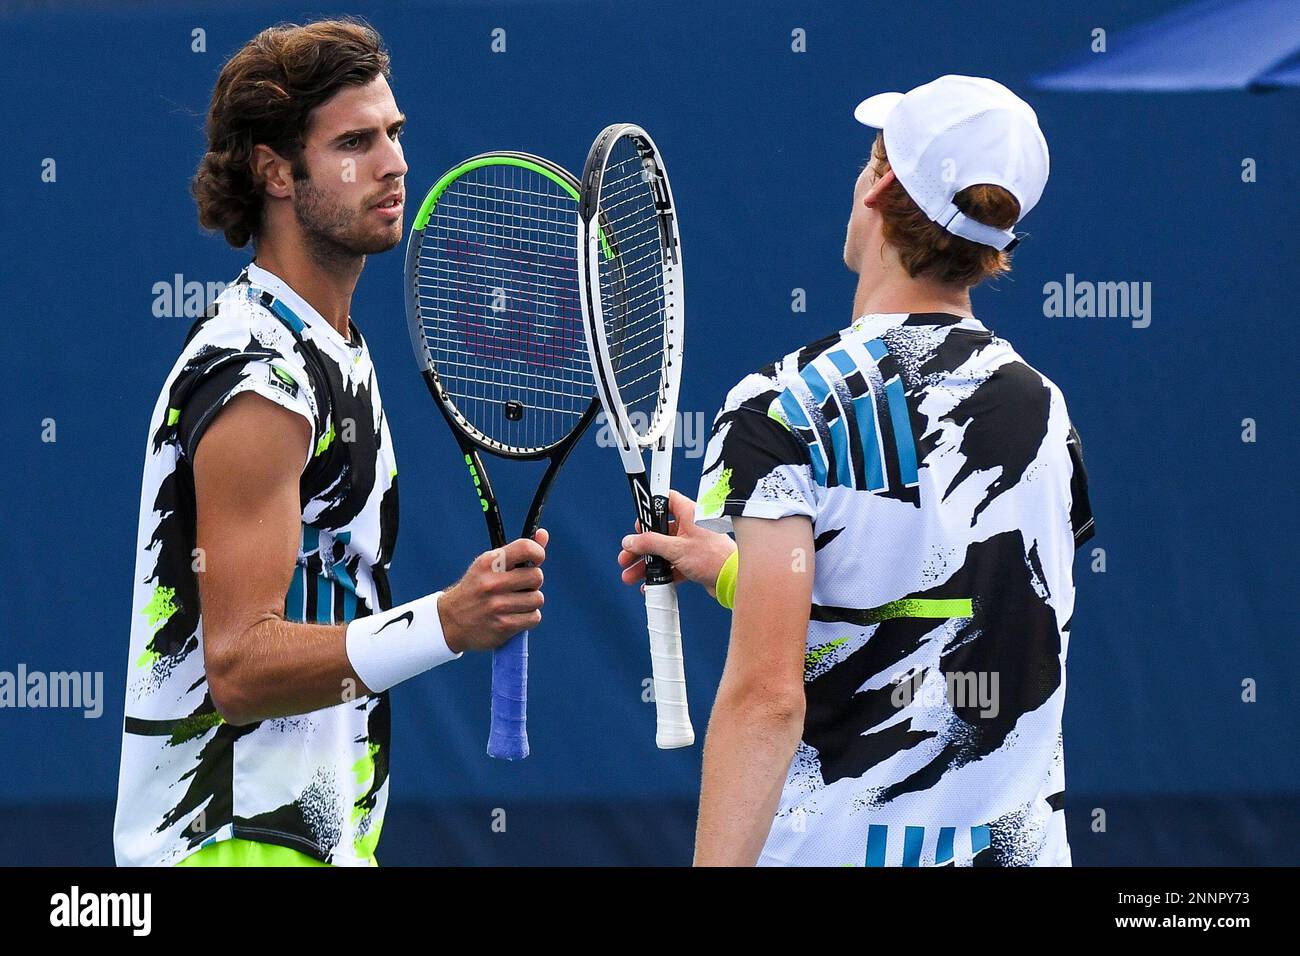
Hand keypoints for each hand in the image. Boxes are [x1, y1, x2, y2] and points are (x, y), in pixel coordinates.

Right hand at [439, 529, 547, 652]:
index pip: (526, 548)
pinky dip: (528, 617)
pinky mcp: (503, 626)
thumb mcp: (490, 565)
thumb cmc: (477, 588)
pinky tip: (513, 616)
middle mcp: (492, 583)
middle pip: (537, 576)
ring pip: (537, 599)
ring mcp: (497, 606)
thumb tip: (543, 533)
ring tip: (514, 602)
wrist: (450, 621)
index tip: (536, 560)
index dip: (538, 553)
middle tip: (520, 586)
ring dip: (530, 602)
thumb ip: (518, 551)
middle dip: (533, 582)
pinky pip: (534, 617)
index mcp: (489, 562)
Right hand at [617, 491, 736, 595]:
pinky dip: (661, 572)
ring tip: (631, 575)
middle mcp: (690, 525)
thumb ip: (650, 543)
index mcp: (689, 513)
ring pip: (663, 549)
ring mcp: (692, 543)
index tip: (637, 523)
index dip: (650, 510)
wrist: (732, 579)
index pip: (666, 500)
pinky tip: (649, 583)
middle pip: (659, 531)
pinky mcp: (694, 559)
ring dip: (647, 562)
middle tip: (627, 555)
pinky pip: (672, 563)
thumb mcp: (675, 549)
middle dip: (641, 546)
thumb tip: (631, 541)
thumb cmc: (713, 557)